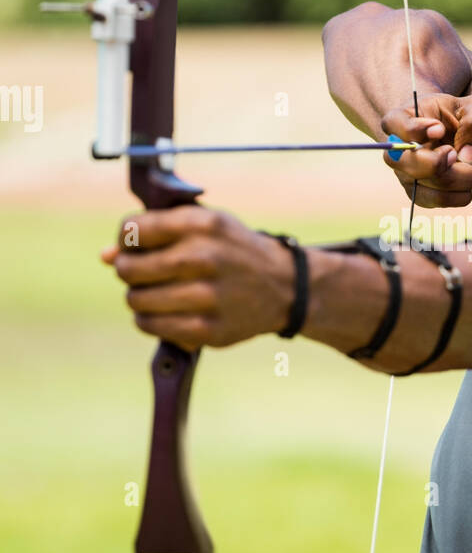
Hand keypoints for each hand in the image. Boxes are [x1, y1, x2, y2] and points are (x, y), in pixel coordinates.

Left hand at [101, 206, 294, 350]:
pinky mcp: (207, 329)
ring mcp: (207, 297)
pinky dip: (149, 319)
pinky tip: (164, 311)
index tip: (135, 245)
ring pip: (136, 300)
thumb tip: (105, 256)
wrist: (285, 286)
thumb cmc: (234, 249)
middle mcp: (204, 258)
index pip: (132, 229)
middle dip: (127, 270)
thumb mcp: (204, 224)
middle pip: (128, 268)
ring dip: (138, 296)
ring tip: (155, 292)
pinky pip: (151, 326)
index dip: (125, 238)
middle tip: (140, 272)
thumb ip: (155, 231)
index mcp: (202, 223)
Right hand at [381, 93, 471, 207]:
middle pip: (406, 163)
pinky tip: (466, 181)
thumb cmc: (462, 116)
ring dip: (457, 178)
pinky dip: (459, 194)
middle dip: (437, 162)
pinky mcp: (418, 193)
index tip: (440, 129)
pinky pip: (436, 200)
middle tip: (454, 152)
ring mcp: (405, 174)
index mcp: (401, 118)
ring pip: (425, 184)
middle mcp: (396, 149)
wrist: (458, 135)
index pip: (396, 125)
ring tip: (469, 165)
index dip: (418, 130)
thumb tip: (467, 155)